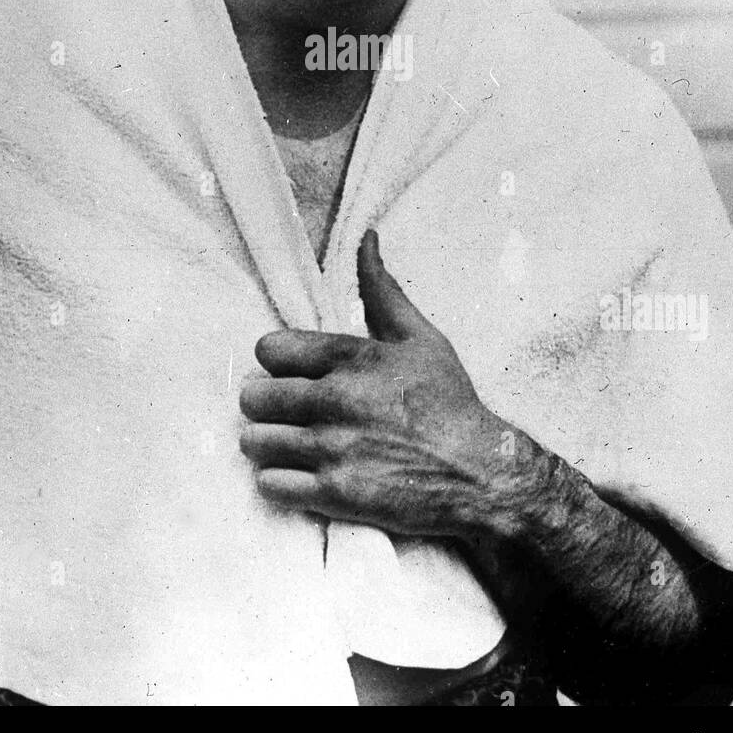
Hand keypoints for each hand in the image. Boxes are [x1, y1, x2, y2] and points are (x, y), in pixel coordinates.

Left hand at [238, 228, 508, 537]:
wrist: (480, 472)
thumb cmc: (449, 401)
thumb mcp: (420, 336)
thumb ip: (382, 290)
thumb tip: (367, 238)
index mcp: (350, 358)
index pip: (267, 350)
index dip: (276, 363)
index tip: (292, 374)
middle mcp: (334, 400)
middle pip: (252, 397)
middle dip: (265, 404)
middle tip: (287, 412)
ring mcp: (332, 449)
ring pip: (254, 441)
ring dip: (267, 443)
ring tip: (289, 444)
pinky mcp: (334, 494)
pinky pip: (270, 485)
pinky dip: (279, 481)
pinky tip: (300, 475)